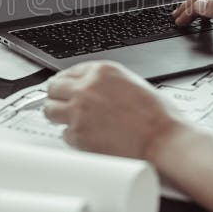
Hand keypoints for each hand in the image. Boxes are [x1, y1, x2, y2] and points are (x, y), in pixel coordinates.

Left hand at [44, 61, 184, 159]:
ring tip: (70, 121)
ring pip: (49, 110)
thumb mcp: (132, 83)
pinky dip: (73, 137)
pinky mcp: (78, 135)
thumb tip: (95, 89)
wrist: (162, 140)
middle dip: (57, 97)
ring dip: (58, 115)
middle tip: (62, 105)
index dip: (66, 83)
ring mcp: (79, 111)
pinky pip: (64, 134)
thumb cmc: (157, 115)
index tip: (65, 89)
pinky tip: (88, 137)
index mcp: (102, 71)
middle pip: (53, 88)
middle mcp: (87, 88)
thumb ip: (108, 83)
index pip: (68, 72)